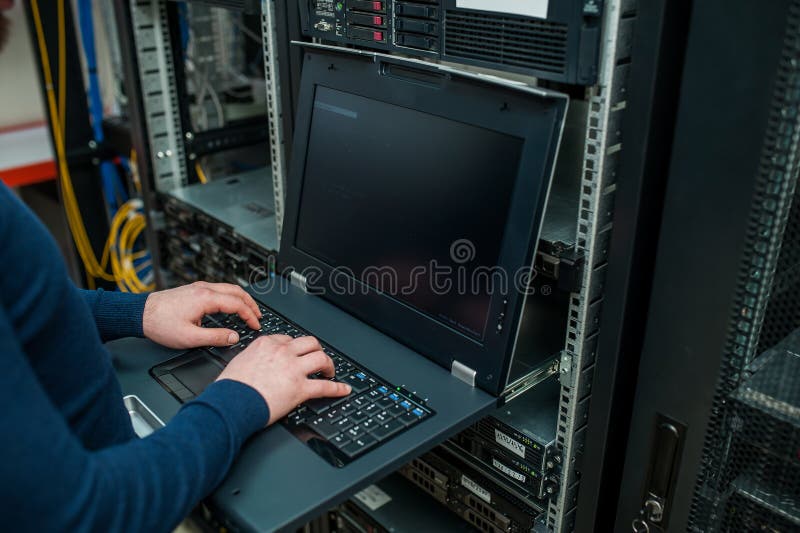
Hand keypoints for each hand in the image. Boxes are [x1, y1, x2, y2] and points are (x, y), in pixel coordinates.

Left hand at [143, 281, 261, 348]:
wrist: (141, 314)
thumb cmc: (161, 324)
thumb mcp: (190, 337)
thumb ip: (216, 337)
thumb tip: (234, 337)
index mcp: (206, 298)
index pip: (237, 304)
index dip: (250, 316)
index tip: (255, 326)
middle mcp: (204, 289)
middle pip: (237, 291)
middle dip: (251, 304)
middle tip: (258, 317)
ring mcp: (199, 287)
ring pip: (229, 288)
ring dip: (242, 299)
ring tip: (249, 310)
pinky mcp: (194, 289)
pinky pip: (220, 289)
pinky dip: (231, 297)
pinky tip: (230, 305)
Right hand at [218, 335, 351, 424]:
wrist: (229, 403)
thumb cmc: (229, 388)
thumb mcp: (239, 362)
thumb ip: (253, 357)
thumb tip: (257, 361)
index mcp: (266, 344)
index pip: (288, 339)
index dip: (296, 348)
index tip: (298, 354)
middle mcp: (283, 353)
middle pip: (310, 343)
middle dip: (317, 350)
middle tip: (318, 360)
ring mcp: (293, 369)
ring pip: (321, 358)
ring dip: (328, 365)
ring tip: (329, 372)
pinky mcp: (300, 389)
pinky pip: (325, 387)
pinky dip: (337, 388)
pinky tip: (344, 390)